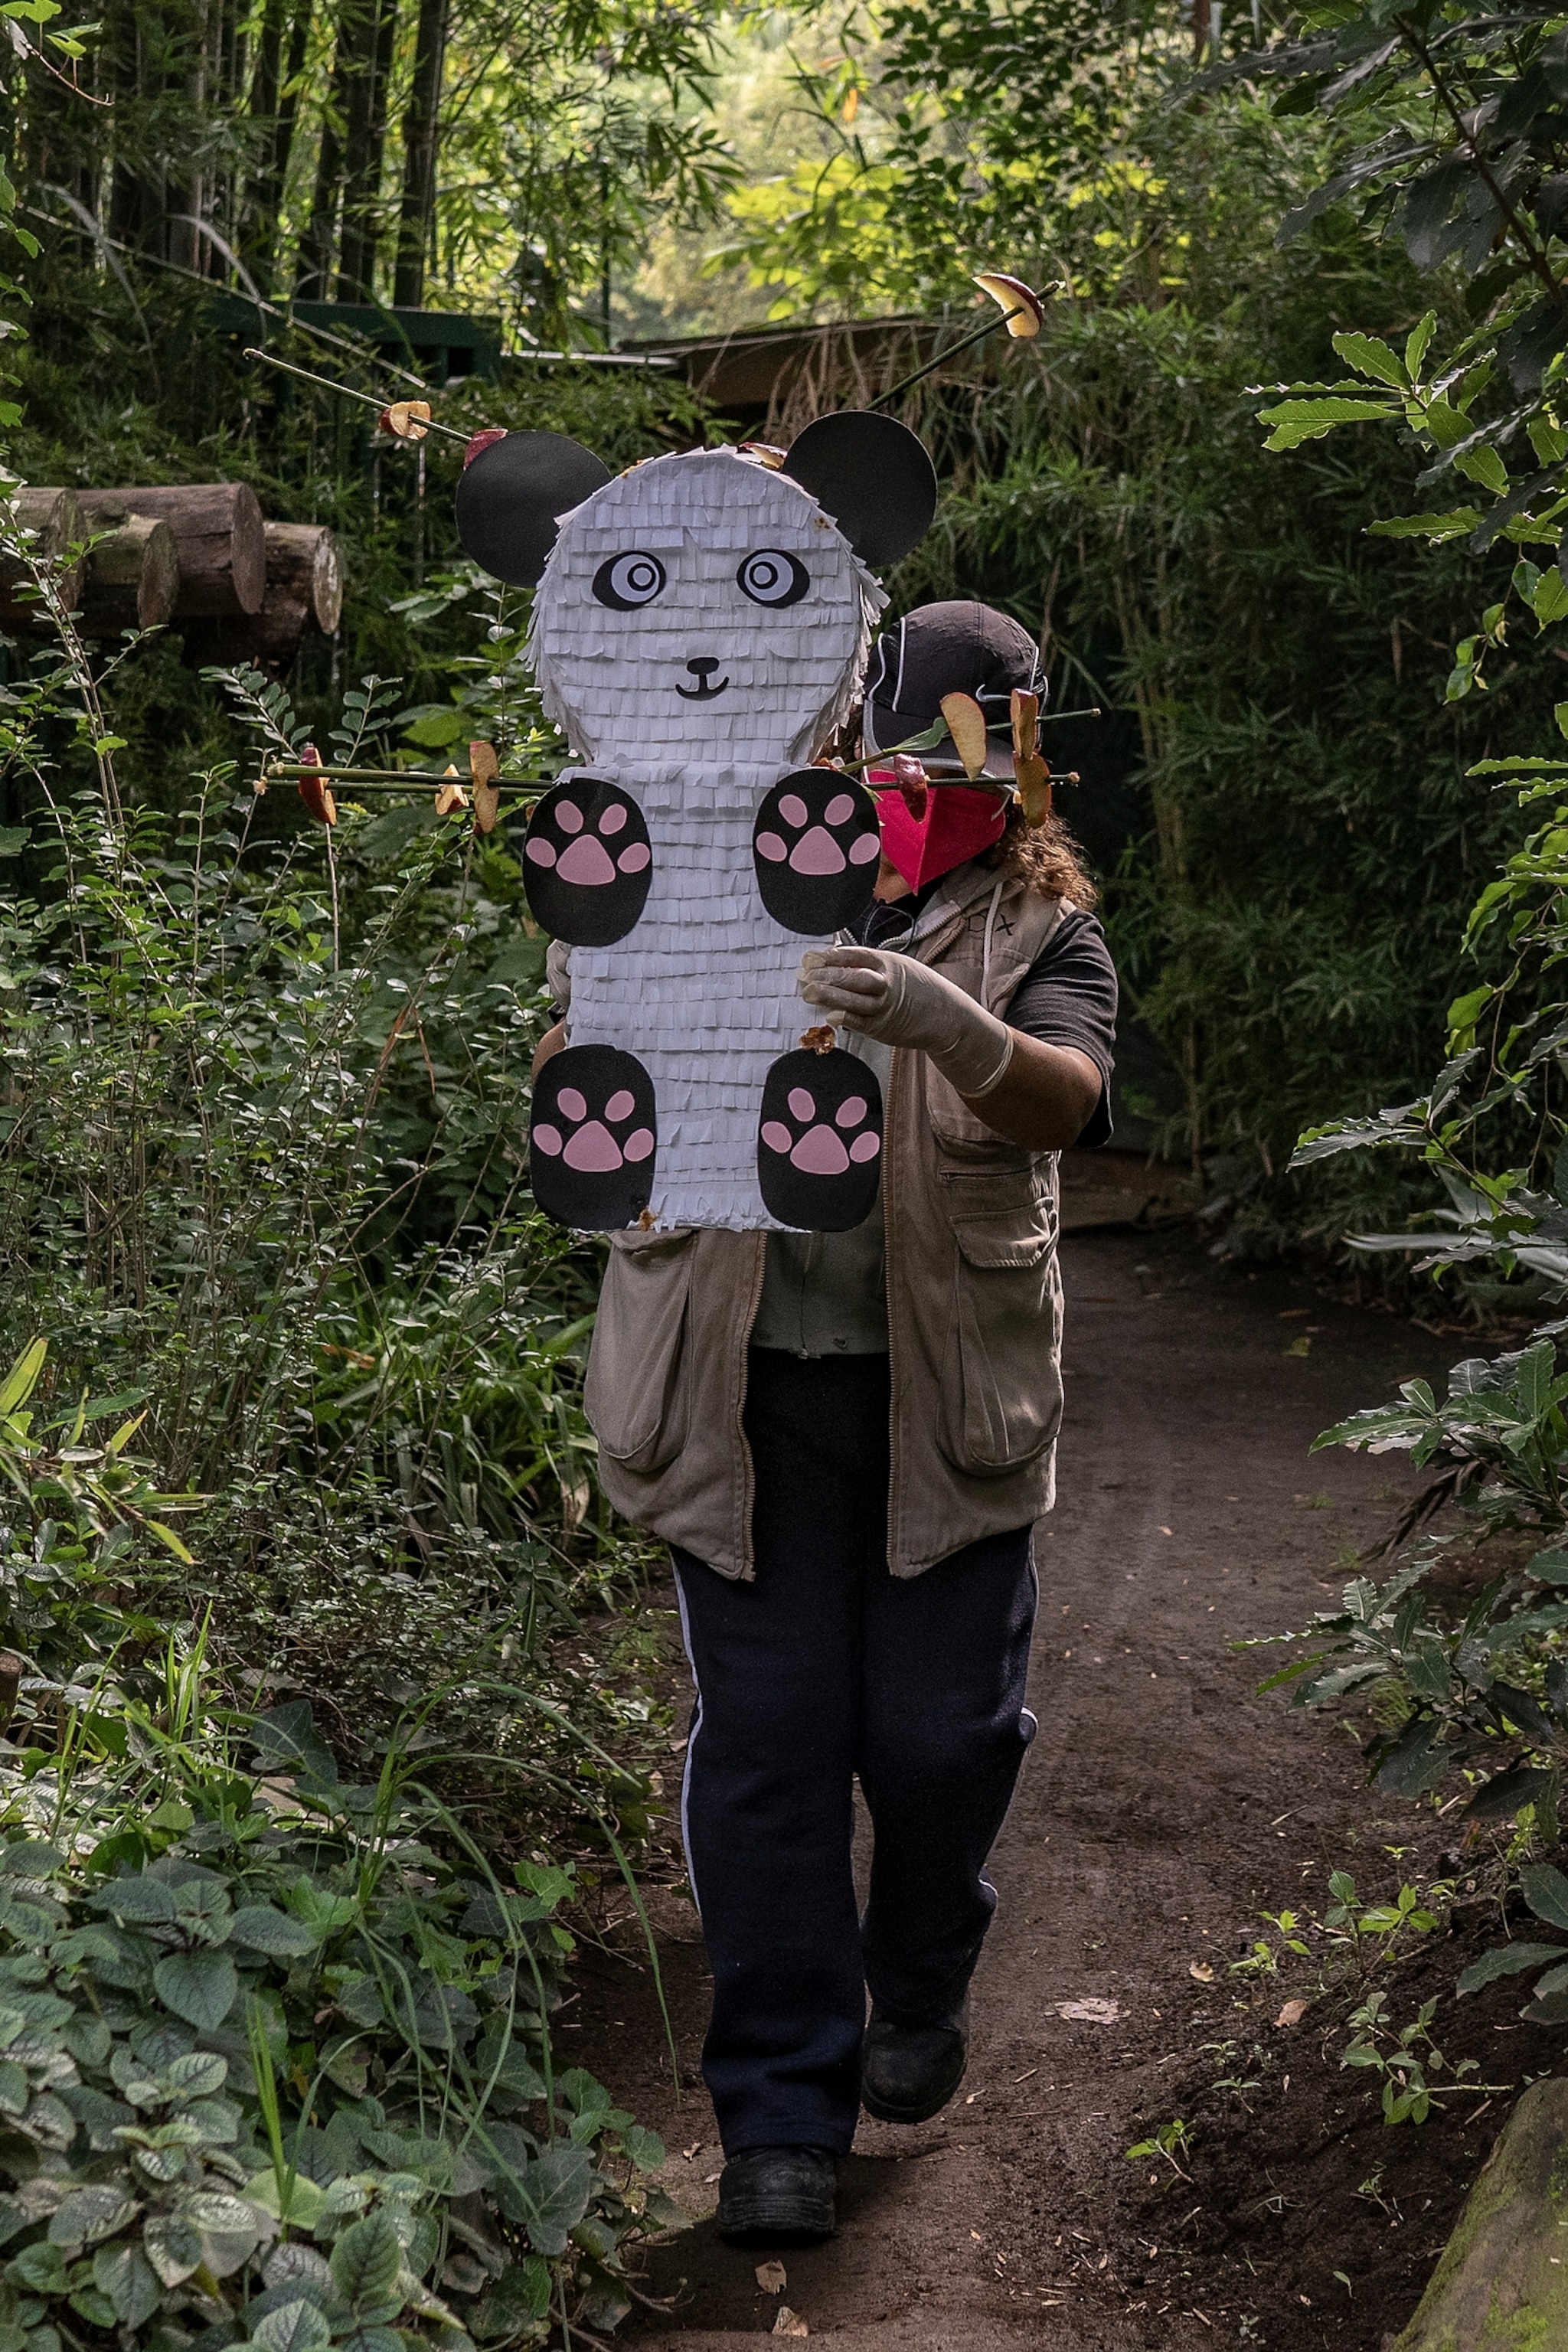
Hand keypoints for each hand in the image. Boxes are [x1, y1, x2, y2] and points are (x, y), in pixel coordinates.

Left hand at [799, 946, 1013, 1097]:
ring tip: (808, 992)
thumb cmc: (919, 989)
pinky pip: (862, 1022)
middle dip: (828, 975)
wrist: (947, 1017)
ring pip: (855, 1000)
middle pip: (854, 977)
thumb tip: (838, 961)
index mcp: (889, 964)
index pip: (856, 956)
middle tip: (804, 974)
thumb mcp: (900, 968)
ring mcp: (885, 1007)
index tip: (812, 957)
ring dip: (830, 996)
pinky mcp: (884, 1028)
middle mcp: (887, 984)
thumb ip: (872, 966)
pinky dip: (846, 1019)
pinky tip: (829, 1015)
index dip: (833, 957)